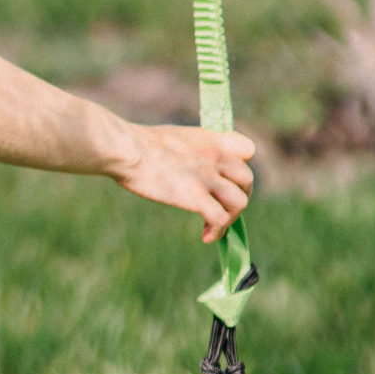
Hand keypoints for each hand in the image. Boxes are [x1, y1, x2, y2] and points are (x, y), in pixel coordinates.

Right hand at [110, 121, 254, 242]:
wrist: (127, 150)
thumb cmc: (140, 144)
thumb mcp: (177, 137)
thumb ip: (193, 150)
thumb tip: (192, 165)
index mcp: (210, 139)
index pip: (247, 149)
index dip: (241, 166)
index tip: (226, 179)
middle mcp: (215, 156)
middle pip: (247, 180)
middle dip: (238, 197)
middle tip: (221, 208)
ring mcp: (207, 177)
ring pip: (240, 202)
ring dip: (230, 218)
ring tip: (212, 226)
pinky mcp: (196, 196)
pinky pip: (221, 219)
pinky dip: (217, 231)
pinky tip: (205, 236)